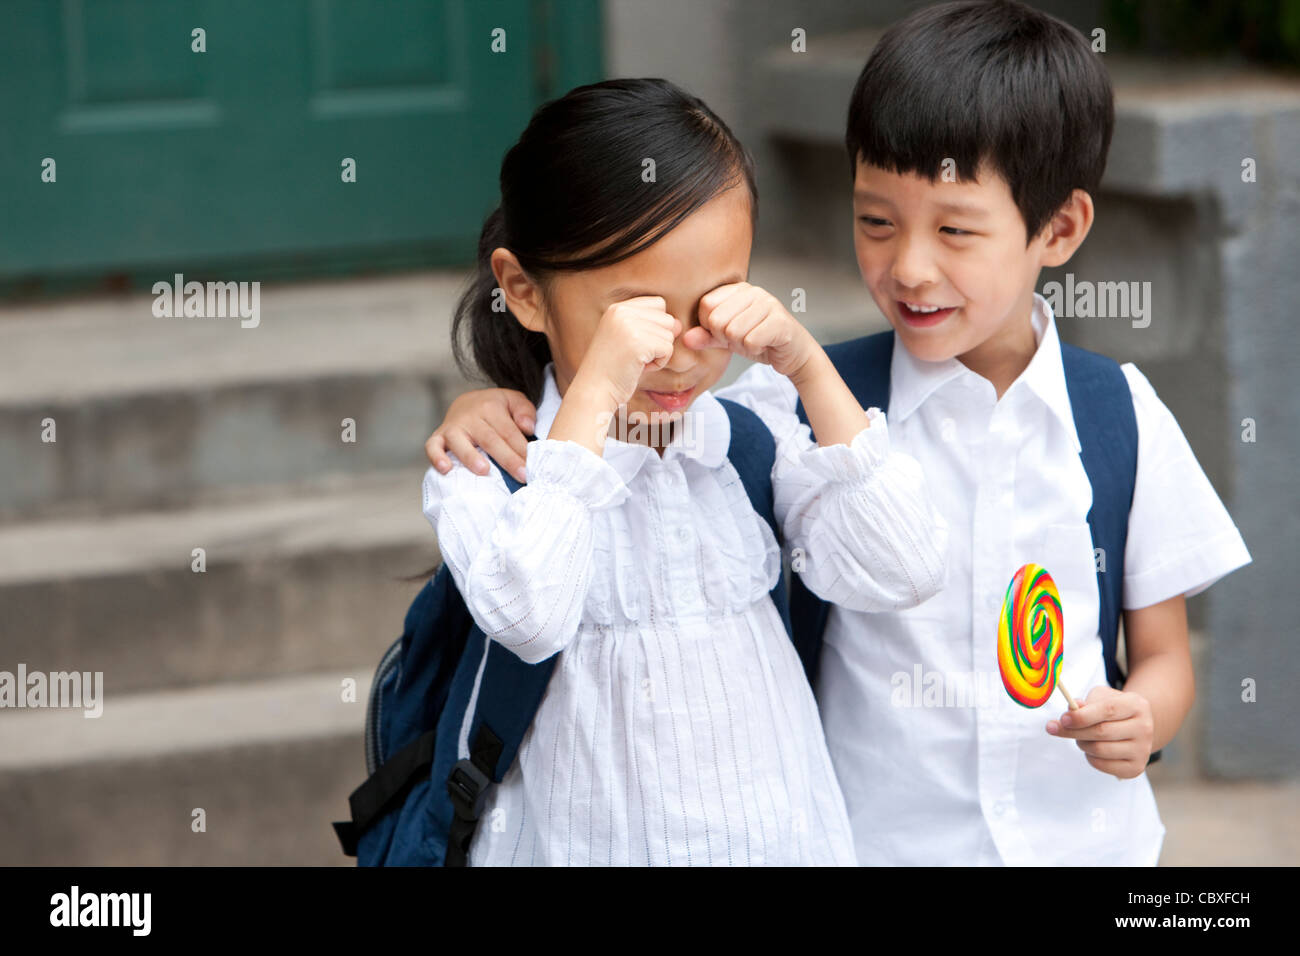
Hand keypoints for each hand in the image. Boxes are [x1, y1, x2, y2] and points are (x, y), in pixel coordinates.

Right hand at [425, 388, 536, 482]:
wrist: (466, 402)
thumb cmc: (494, 407)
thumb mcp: (513, 401)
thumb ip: (525, 411)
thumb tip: (528, 428)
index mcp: (491, 407)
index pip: (509, 432)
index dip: (522, 450)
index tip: (534, 467)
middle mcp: (470, 417)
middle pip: (490, 440)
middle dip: (507, 459)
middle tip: (522, 476)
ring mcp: (452, 428)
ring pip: (460, 443)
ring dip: (471, 457)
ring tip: (484, 471)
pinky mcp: (437, 437)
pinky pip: (432, 446)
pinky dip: (437, 457)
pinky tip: (446, 469)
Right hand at [572, 295, 680, 408]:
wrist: (594, 391)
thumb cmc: (612, 370)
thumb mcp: (628, 340)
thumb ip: (652, 326)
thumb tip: (679, 325)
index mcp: (617, 308)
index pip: (658, 304)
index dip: (654, 327)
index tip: (634, 343)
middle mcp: (622, 312)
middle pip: (667, 319)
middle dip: (657, 341)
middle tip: (633, 355)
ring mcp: (630, 326)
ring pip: (669, 335)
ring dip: (657, 354)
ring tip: (634, 362)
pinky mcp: (639, 342)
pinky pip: (667, 349)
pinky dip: (658, 363)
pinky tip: (639, 368)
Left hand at [681, 282, 816, 379]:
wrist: (793, 354)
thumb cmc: (760, 341)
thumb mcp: (728, 339)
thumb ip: (706, 337)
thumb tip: (685, 338)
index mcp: (738, 290)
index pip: (706, 305)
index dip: (710, 326)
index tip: (727, 332)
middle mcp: (753, 292)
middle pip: (717, 320)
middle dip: (726, 338)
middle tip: (743, 338)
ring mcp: (769, 304)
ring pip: (733, 332)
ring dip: (742, 345)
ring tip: (755, 340)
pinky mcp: (780, 321)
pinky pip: (750, 341)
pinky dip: (754, 349)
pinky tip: (765, 345)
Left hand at [1046, 685, 1155, 778]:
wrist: (1136, 727)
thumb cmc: (1113, 709)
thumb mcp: (1101, 698)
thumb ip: (1085, 703)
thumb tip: (1071, 711)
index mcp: (1136, 705)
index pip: (1107, 710)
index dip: (1082, 716)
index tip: (1062, 719)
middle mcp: (1144, 728)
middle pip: (1101, 732)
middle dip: (1073, 731)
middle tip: (1054, 728)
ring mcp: (1142, 750)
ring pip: (1099, 750)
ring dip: (1081, 743)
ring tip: (1079, 736)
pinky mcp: (1136, 768)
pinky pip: (1102, 764)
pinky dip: (1089, 756)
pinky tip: (1091, 748)